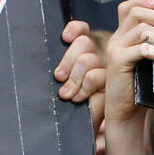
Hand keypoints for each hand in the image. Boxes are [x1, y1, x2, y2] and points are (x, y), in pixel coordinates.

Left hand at [55, 20, 106, 134]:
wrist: (81, 125)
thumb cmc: (67, 100)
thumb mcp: (62, 78)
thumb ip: (61, 65)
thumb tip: (43, 54)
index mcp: (86, 47)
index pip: (81, 29)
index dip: (73, 30)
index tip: (65, 38)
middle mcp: (98, 53)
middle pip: (83, 42)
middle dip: (67, 61)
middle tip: (59, 77)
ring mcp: (107, 67)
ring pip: (87, 60)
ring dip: (73, 78)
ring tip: (66, 93)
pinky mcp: (111, 82)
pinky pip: (94, 77)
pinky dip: (84, 87)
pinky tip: (78, 97)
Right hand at [105, 0, 153, 127]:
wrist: (126, 114)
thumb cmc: (140, 89)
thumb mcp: (148, 61)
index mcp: (122, 36)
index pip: (128, 7)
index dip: (143, 0)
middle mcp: (116, 40)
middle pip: (137, 12)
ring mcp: (116, 50)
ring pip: (144, 29)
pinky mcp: (118, 62)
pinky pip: (144, 48)